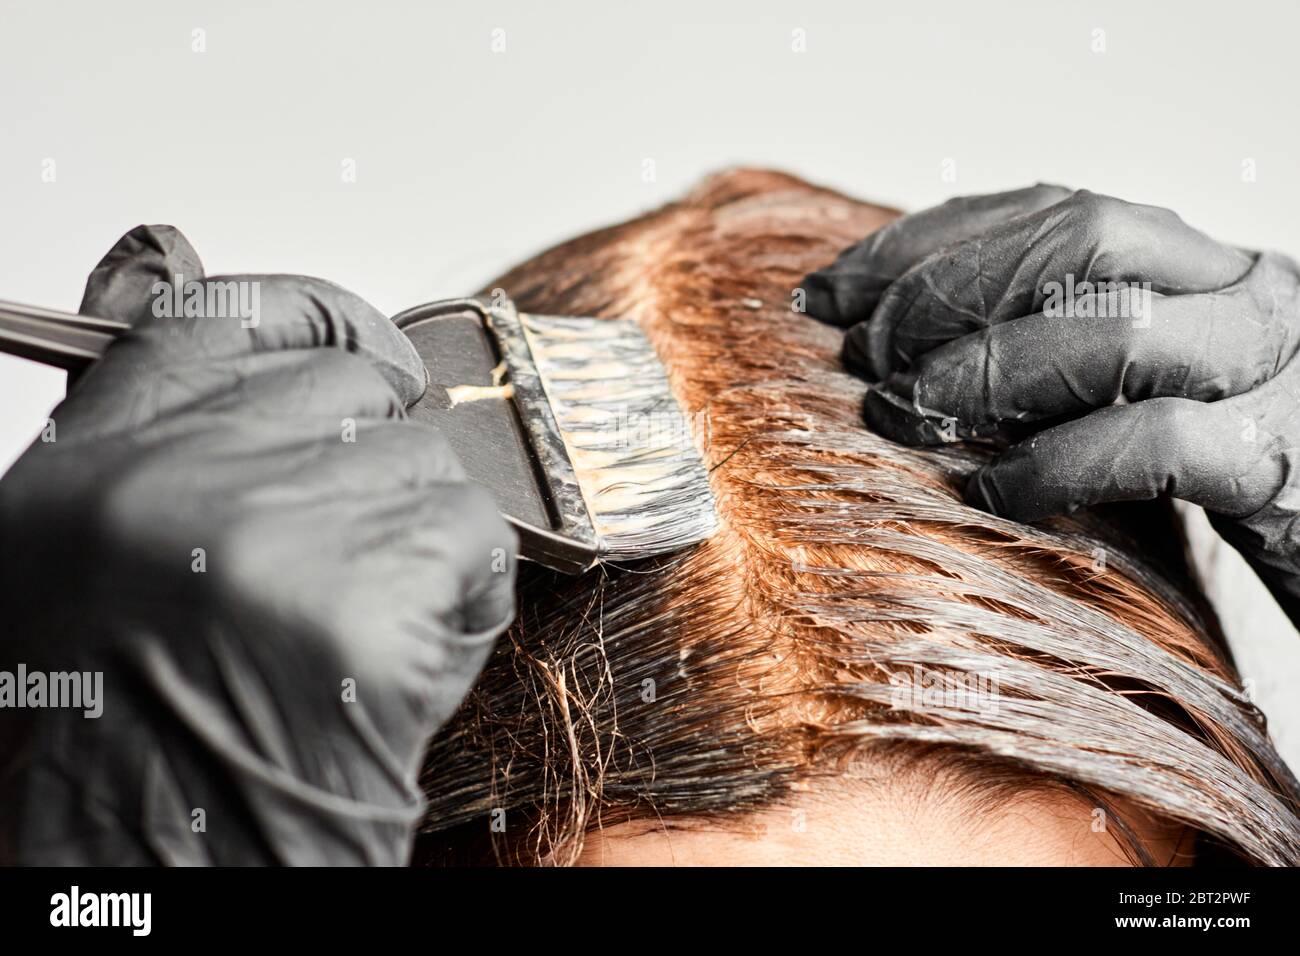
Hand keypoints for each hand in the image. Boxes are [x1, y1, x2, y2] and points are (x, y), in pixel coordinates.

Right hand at [0, 225, 516, 863]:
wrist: (166, 865)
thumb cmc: (136, 738)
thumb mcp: (90, 571)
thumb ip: (171, 463)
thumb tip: (282, 385)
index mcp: (90, 471)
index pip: (218, 319)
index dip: (313, 318)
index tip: (368, 350)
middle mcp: (174, 482)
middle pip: (352, 391)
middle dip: (381, 463)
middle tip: (363, 549)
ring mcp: (273, 530)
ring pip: (424, 464)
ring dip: (422, 542)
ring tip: (365, 626)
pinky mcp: (366, 594)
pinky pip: (476, 535)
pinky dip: (466, 592)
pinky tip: (407, 653)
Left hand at [802, 187, 1299, 625]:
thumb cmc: (1220, 470)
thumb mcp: (1139, 390)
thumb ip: (1055, 353)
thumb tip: (897, 354)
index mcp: (1196, 264)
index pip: (1046, 211)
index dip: (923, 243)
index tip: (826, 293)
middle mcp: (1243, 291)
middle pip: (1081, 240)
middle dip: (948, 294)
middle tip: (866, 361)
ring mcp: (1274, 371)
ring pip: (1117, 331)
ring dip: (985, 373)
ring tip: (906, 417)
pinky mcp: (1285, 464)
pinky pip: (1158, 443)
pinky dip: (1055, 464)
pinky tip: (991, 492)